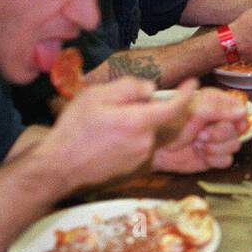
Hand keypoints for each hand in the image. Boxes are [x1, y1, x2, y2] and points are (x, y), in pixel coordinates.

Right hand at [40, 77, 196, 191]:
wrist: (58, 167)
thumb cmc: (74, 129)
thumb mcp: (96, 96)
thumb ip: (128, 88)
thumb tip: (151, 90)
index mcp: (139, 122)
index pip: (173, 107)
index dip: (185, 93)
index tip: (193, 82)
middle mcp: (145, 142)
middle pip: (154, 117)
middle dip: (141, 108)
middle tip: (112, 106)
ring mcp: (140, 158)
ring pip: (144, 131)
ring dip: (132, 124)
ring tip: (103, 125)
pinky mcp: (132, 168)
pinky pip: (137, 145)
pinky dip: (127, 138)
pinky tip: (105, 140)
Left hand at [152, 87, 246, 172]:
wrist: (155, 148)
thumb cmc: (169, 124)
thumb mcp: (194, 111)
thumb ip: (219, 109)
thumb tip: (243, 111)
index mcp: (217, 104)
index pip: (240, 108)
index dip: (236, 118)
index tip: (223, 122)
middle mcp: (220, 120)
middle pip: (239, 129)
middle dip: (220, 134)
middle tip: (201, 135)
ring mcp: (218, 139)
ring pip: (235, 145)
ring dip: (216, 147)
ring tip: (198, 144)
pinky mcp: (214, 156)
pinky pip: (227, 160)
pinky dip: (214, 159)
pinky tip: (201, 154)